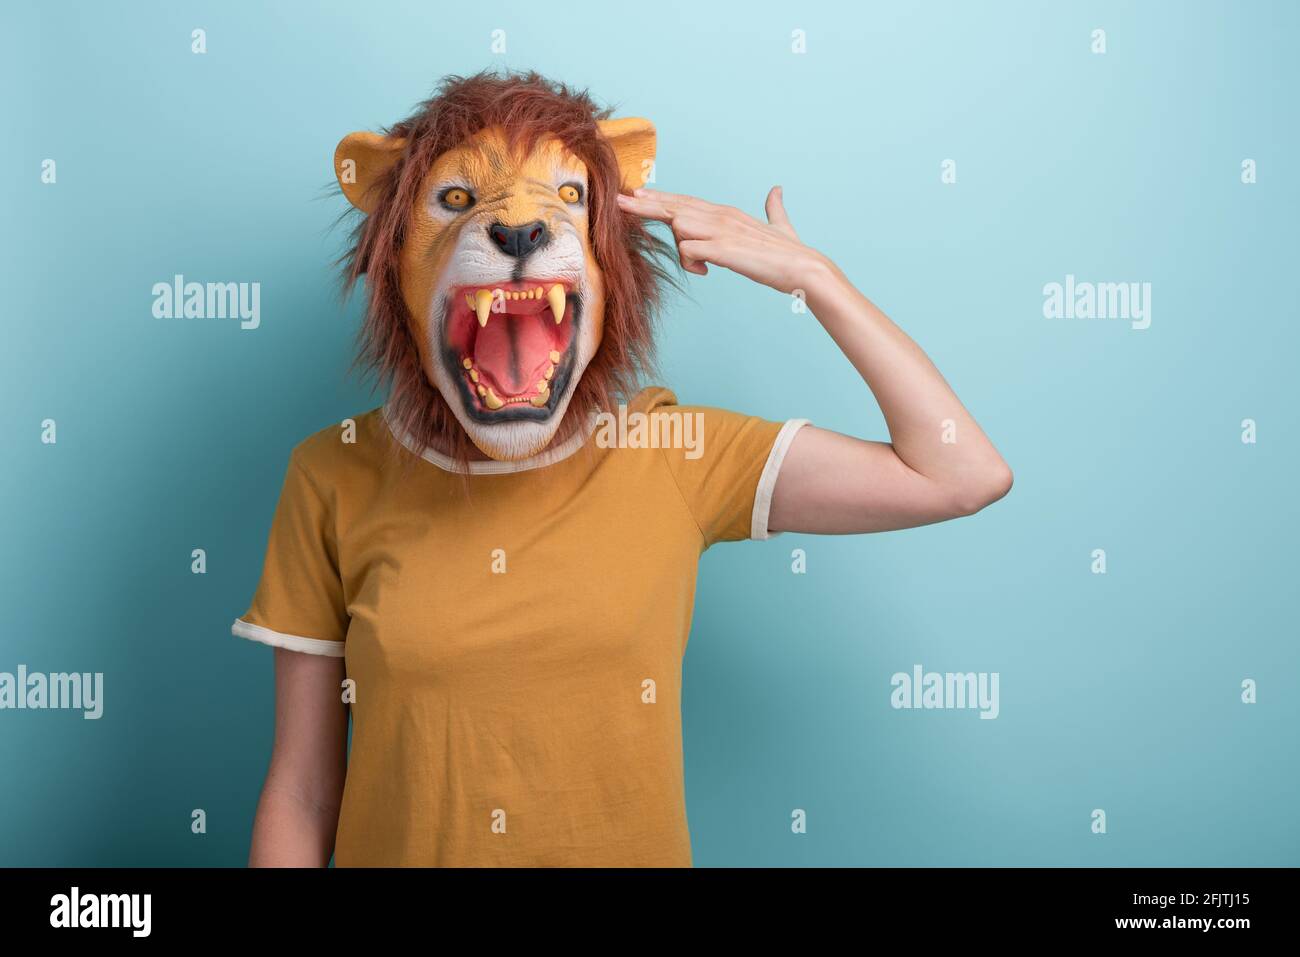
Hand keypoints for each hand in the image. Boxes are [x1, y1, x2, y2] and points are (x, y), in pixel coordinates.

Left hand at [616, 186, 830, 294]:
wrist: (804, 267)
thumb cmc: (789, 252)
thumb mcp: (778, 226)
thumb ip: (773, 208)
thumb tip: (776, 190)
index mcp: (727, 212)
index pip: (686, 201)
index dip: (662, 198)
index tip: (638, 195)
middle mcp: (721, 216)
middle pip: (674, 206)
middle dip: (645, 204)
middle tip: (618, 201)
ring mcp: (721, 230)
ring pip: (679, 226)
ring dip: (681, 247)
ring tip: (699, 265)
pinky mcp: (722, 249)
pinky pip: (689, 250)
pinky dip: (691, 263)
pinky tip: (705, 273)